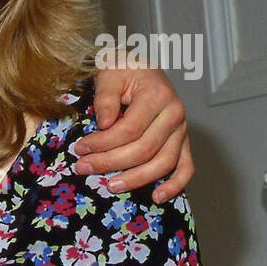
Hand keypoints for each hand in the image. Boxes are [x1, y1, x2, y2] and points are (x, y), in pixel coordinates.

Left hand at [78, 64, 192, 201]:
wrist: (142, 68)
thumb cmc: (124, 71)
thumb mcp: (110, 73)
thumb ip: (106, 97)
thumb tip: (104, 124)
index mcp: (158, 96)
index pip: (129, 130)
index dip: (102, 143)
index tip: (80, 149)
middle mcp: (175, 114)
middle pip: (144, 149)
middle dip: (110, 163)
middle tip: (83, 168)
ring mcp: (182, 130)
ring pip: (163, 163)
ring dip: (136, 179)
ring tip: (110, 186)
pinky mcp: (183, 142)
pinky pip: (186, 167)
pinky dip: (175, 185)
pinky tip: (158, 197)